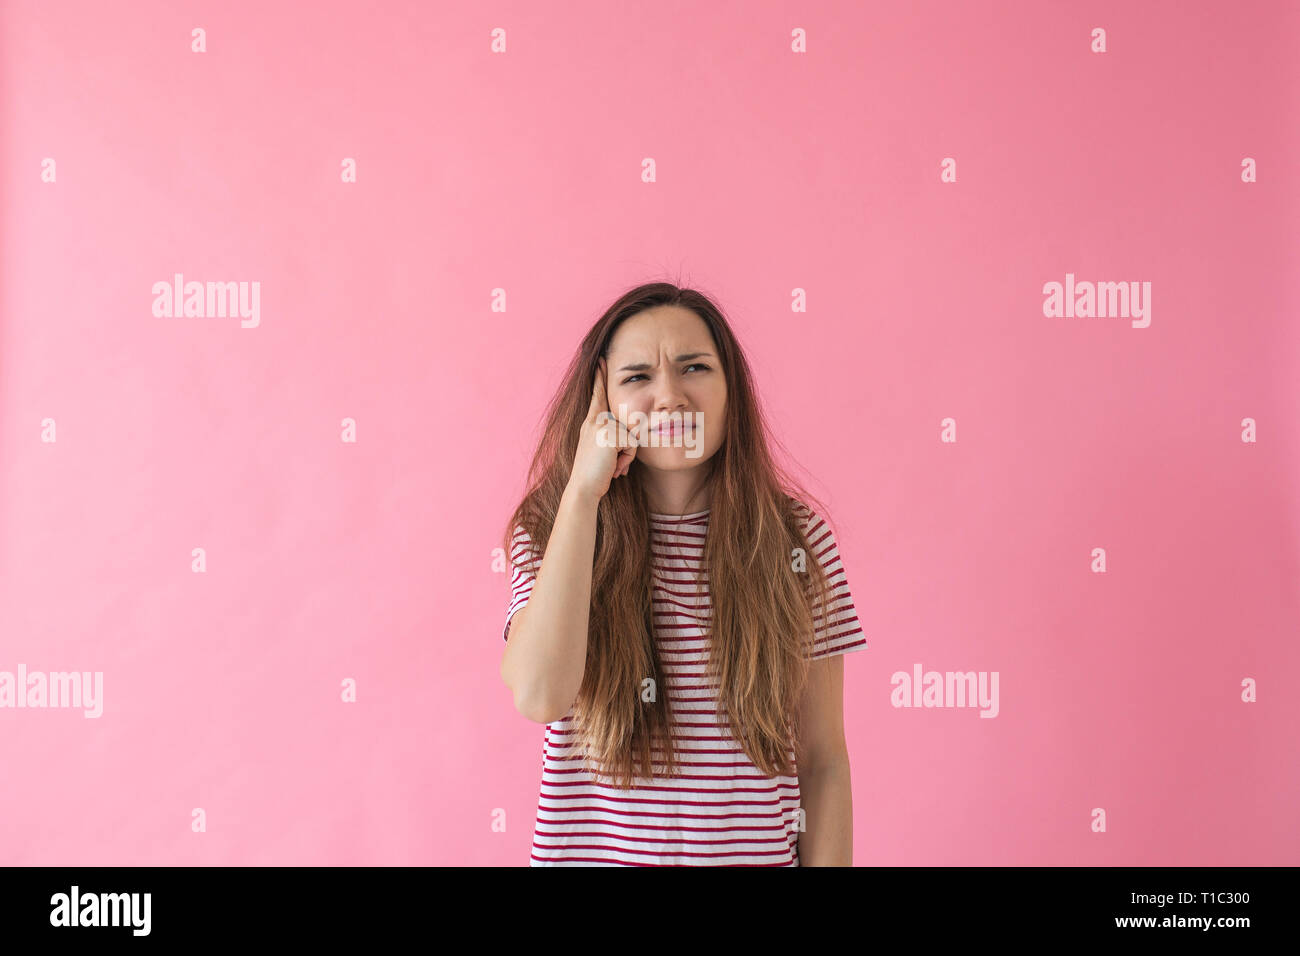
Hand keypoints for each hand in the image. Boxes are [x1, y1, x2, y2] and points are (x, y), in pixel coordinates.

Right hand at [568, 356, 643, 500]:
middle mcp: (594, 421)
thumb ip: (611, 437)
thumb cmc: (594, 473)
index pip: (597, 395)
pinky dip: (627, 459)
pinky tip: (614, 466)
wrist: (583, 487)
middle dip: (625, 449)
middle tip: (610, 463)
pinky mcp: (611, 435)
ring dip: (627, 455)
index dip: (600, 378)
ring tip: (611, 465)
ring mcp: (602, 426)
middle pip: (626, 424)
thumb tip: (630, 435)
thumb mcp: (601, 450)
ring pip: (632, 436)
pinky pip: (633, 444)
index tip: (602, 360)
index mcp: (590, 422)